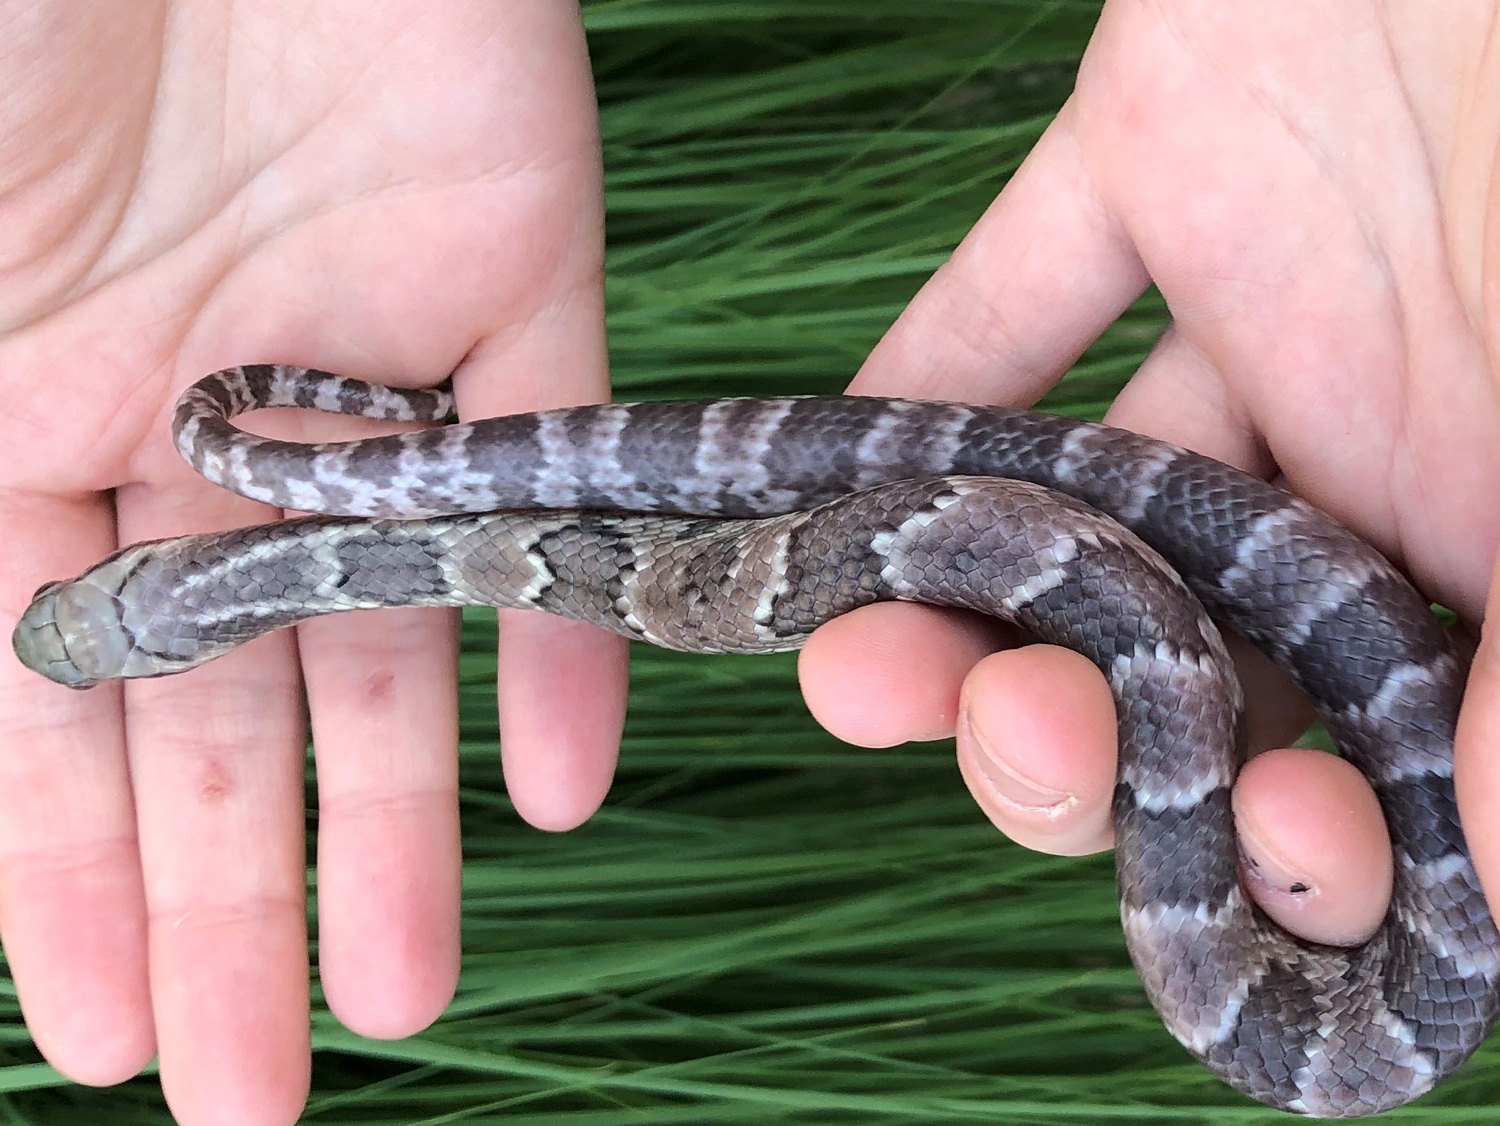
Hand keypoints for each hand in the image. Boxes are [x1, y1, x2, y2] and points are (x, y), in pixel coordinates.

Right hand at [0, 3, 612, 1122]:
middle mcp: (200, 418)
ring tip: (408, 994)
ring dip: (397, 822)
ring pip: (394, 637)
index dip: (68, 878)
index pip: (53, 708)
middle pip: (226, 712)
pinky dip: (563, 632)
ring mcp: (369, 365)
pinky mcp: (525, 286)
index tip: (100, 1042)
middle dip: (231, 905)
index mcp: (18, 412)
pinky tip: (556, 791)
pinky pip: (561, 487)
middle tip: (256, 1093)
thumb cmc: (23, 26)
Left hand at [801, 1, 1499, 946]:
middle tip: (1010, 740)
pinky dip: (921, 375)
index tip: (1257, 848)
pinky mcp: (1160, 158)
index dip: (1313, 826)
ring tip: (854, 671)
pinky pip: (1016, 291)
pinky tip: (827, 475)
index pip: (1381, 738)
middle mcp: (1371, 442)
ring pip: (1077, 496)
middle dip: (1084, 730)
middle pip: (1186, 645)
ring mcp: (1261, 310)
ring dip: (960, 587)